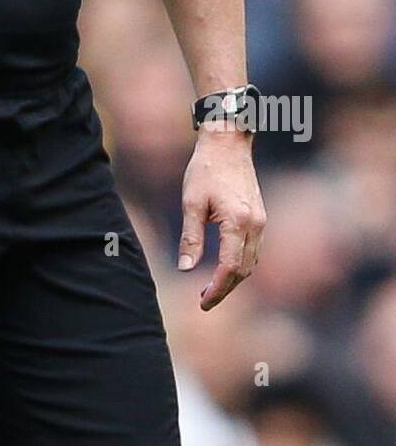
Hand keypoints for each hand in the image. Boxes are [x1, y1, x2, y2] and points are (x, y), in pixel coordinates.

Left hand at [177, 126, 265, 310]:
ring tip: (211, 287)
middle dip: (225, 289)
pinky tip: (224, 267)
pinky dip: (241, 264)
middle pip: (244, 270)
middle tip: (204, 300)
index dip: (217, 289)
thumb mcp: (191, 202)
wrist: (228, 143)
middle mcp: (255, 225)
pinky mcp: (260, 217)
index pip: (230, 267)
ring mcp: (261, 221)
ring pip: (252, 262)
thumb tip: (185, 268)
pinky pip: (254, 250)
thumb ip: (191, 237)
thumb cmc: (206, 169)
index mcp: (238, 222)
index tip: (203, 302)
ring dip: (234, 279)